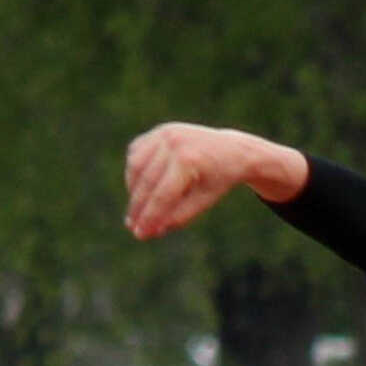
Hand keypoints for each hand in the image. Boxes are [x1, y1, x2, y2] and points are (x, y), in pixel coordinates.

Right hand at [124, 123, 306, 238]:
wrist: (233, 150)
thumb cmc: (219, 179)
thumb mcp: (204, 201)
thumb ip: (179, 217)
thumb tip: (151, 232)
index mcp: (188, 160)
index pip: (162, 195)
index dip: (149, 217)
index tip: (139, 235)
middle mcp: (174, 142)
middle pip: (147, 182)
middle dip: (138, 207)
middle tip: (132, 226)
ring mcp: (165, 132)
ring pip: (136, 166)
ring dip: (133, 190)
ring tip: (137, 210)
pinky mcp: (159, 130)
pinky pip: (137, 153)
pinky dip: (135, 172)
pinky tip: (139, 188)